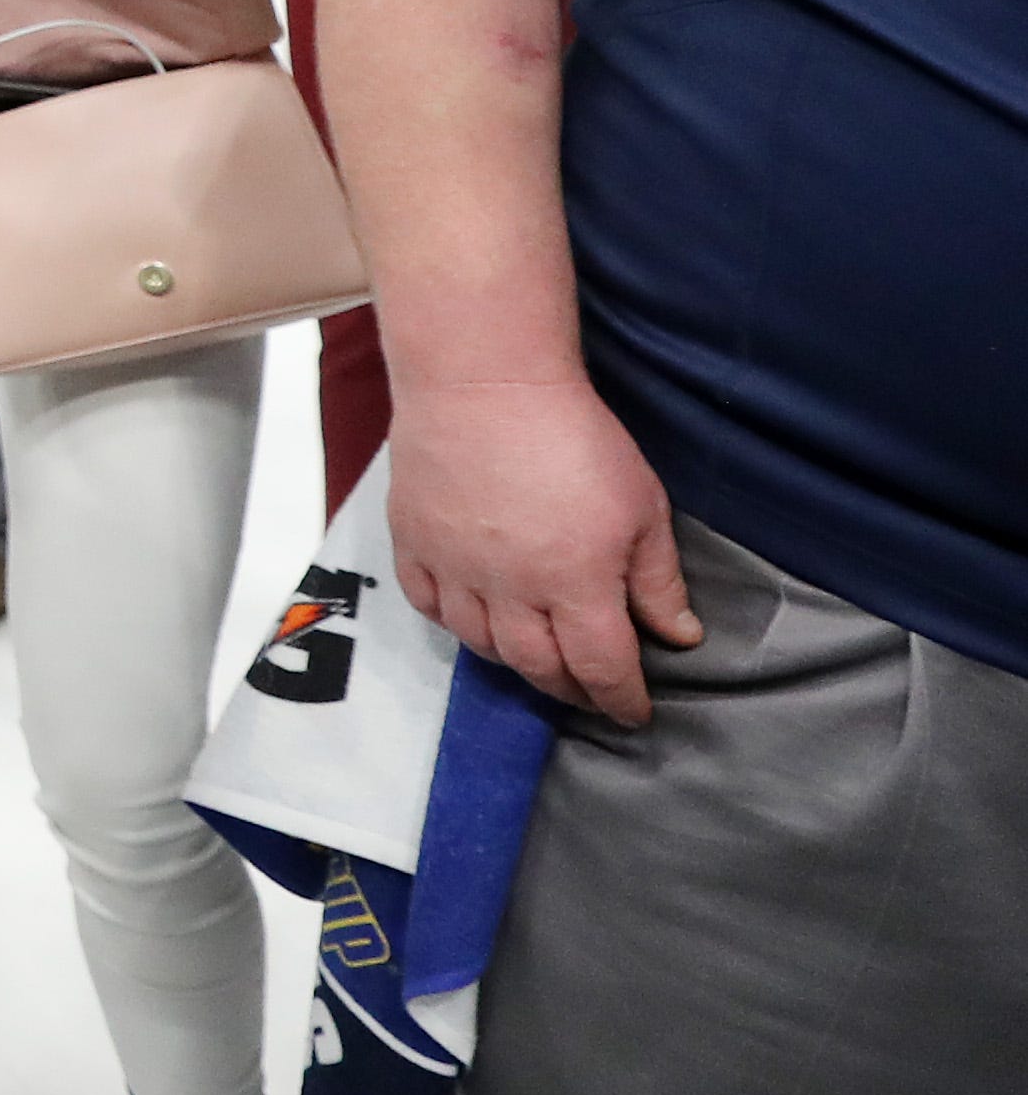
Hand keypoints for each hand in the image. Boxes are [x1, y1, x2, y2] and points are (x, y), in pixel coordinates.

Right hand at [390, 374, 700, 726]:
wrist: (484, 382)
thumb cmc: (574, 436)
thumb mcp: (642, 505)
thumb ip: (658, 579)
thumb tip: (679, 635)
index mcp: (575, 583)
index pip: (601, 667)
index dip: (621, 699)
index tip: (634, 712)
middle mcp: (510, 590)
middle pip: (538, 668)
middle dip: (571, 689)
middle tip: (589, 690)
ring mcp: (455, 568)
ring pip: (482, 645)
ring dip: (515, 661)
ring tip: (536, 655)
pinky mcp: (415, 543)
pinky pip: (429, 606)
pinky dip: (456, 623)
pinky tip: (475, 616)